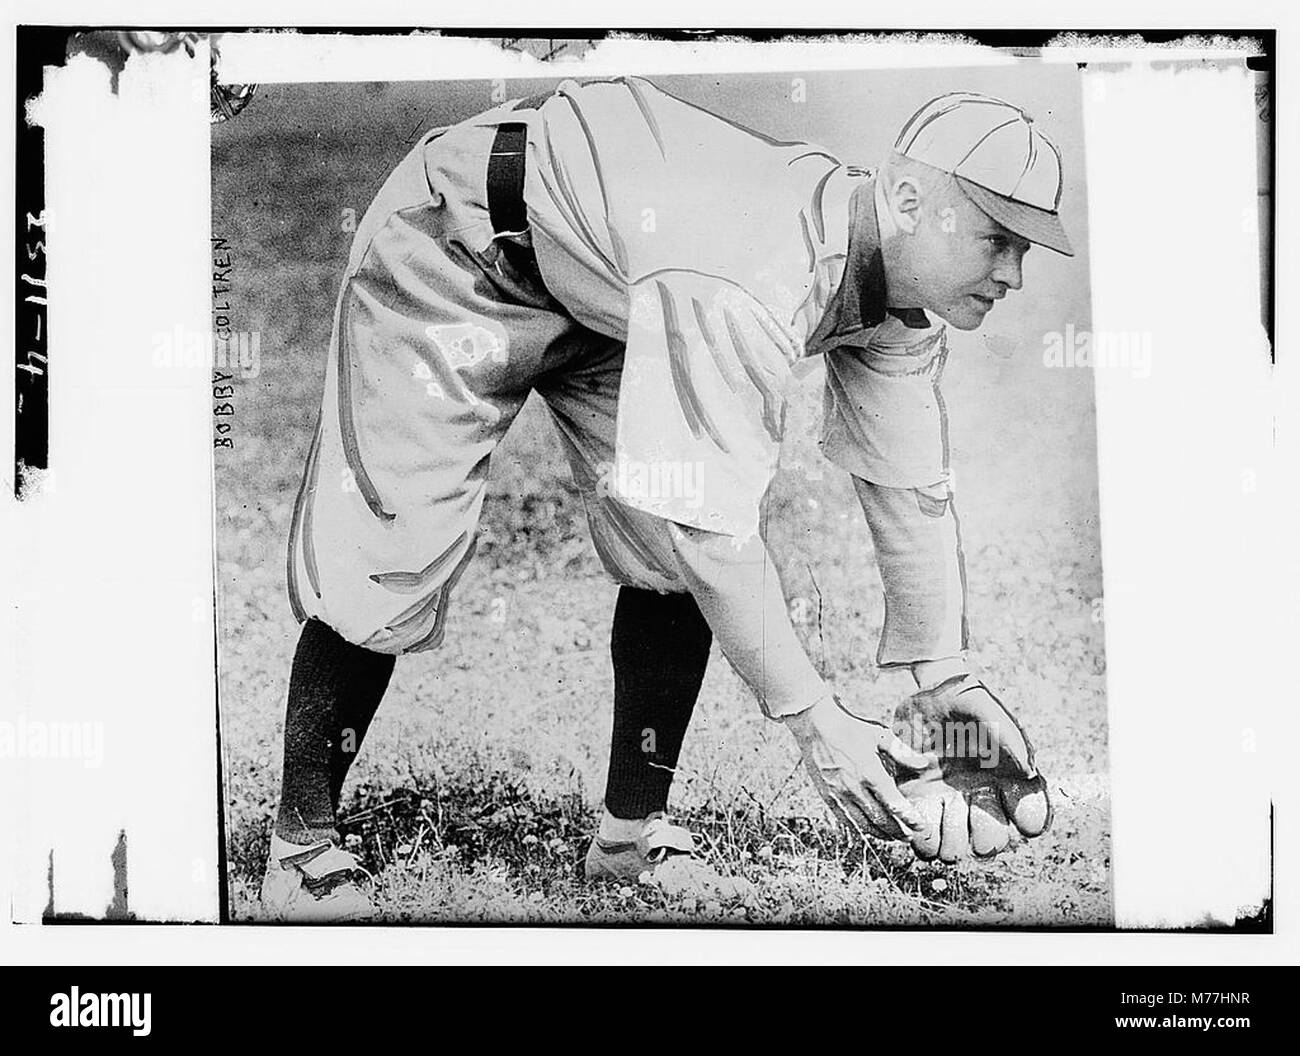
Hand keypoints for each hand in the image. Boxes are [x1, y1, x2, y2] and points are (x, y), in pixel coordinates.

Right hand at [783, 694, 937, 841]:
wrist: (816, 725)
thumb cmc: (850, 728)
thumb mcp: (879, 735)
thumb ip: (902, 752)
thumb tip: (924, 763)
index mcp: (871, 773)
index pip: (895, 805)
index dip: (910, 819)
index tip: (921, 827)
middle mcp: (855, 788)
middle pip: (881, 820)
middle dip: (898, 831)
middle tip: (909, 837)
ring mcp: (840, 794)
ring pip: (863, 824)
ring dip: (880, 834)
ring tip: (892, 837)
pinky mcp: (828, 796)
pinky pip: (846, 820)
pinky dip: (860, 828)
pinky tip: (868, 829)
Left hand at [891, 674, 1051, 860]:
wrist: (926, 695)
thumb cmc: (965, 701)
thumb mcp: (988, 711)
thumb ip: (1007, 735)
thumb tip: (1027, 771)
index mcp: (1008, 781)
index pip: (1031, 815)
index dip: (1030, 821)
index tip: (1022, 815)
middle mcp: (982, 800)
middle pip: (991, 842)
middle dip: (984, 837)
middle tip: (971, 809)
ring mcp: (950, 806)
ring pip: (956, 849)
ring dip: (951, 841)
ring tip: (943, 808)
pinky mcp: (921, 805)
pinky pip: (925, 839)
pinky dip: (923, 837)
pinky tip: (921, 815)